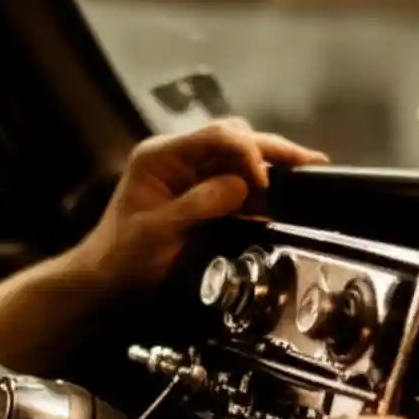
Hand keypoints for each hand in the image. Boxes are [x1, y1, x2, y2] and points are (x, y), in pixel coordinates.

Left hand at [72, 118, 328, 289]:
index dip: (248, 153)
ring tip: (309, 180)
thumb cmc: (122, 258)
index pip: (216, 136)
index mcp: (162, 155)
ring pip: (241, 160)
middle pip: (234, 140)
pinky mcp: (201, 198)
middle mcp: (179, 158)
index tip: (264, 183)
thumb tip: (242, 185)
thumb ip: (199, 204)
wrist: (105, 281)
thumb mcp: (157, 232)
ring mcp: (191, 177)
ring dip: (272, 170)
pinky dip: (262, 193)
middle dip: (273, 152)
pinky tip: (284, 201)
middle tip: (312, 164)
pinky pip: (238, 186)